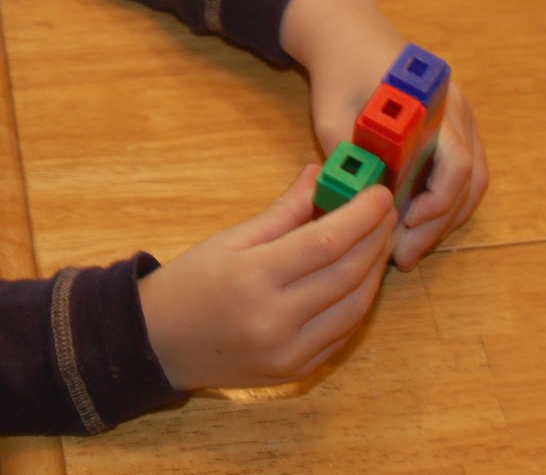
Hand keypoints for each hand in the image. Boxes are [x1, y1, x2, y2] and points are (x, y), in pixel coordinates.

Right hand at [138, 169, 395, 391]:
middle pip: (347, 273)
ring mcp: (290, 352)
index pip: (326, 242)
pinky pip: (343, 333)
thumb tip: (317, 175)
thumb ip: (281, 212)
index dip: (361, 215)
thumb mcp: (229, 240)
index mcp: (253, 278)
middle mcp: (276, 320)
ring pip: (355, 307)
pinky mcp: (298, 371)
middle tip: (386, 210)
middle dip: (374, 237)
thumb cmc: (189, 284)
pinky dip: (359, 301)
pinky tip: (361, 276)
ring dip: (374, 269)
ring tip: (378, 239)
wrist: (159, 345)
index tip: (379, 192)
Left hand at [277, 0, 488, 269]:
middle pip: (470, 177)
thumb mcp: (333, 119)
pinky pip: (463, 170)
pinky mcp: (455, 126)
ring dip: (445, 217)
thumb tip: (358, 215)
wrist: (347, 34)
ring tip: (409, 247)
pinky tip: (414, 222)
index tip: (408, 224)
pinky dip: (445, 200)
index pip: (456, 160)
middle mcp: (456, 108)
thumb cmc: (339, 74)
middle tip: (405, 255)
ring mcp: (461, 116)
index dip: (438, 201)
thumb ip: (348, 161)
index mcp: (431, 100)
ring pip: (471, 179)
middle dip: (440, 222)